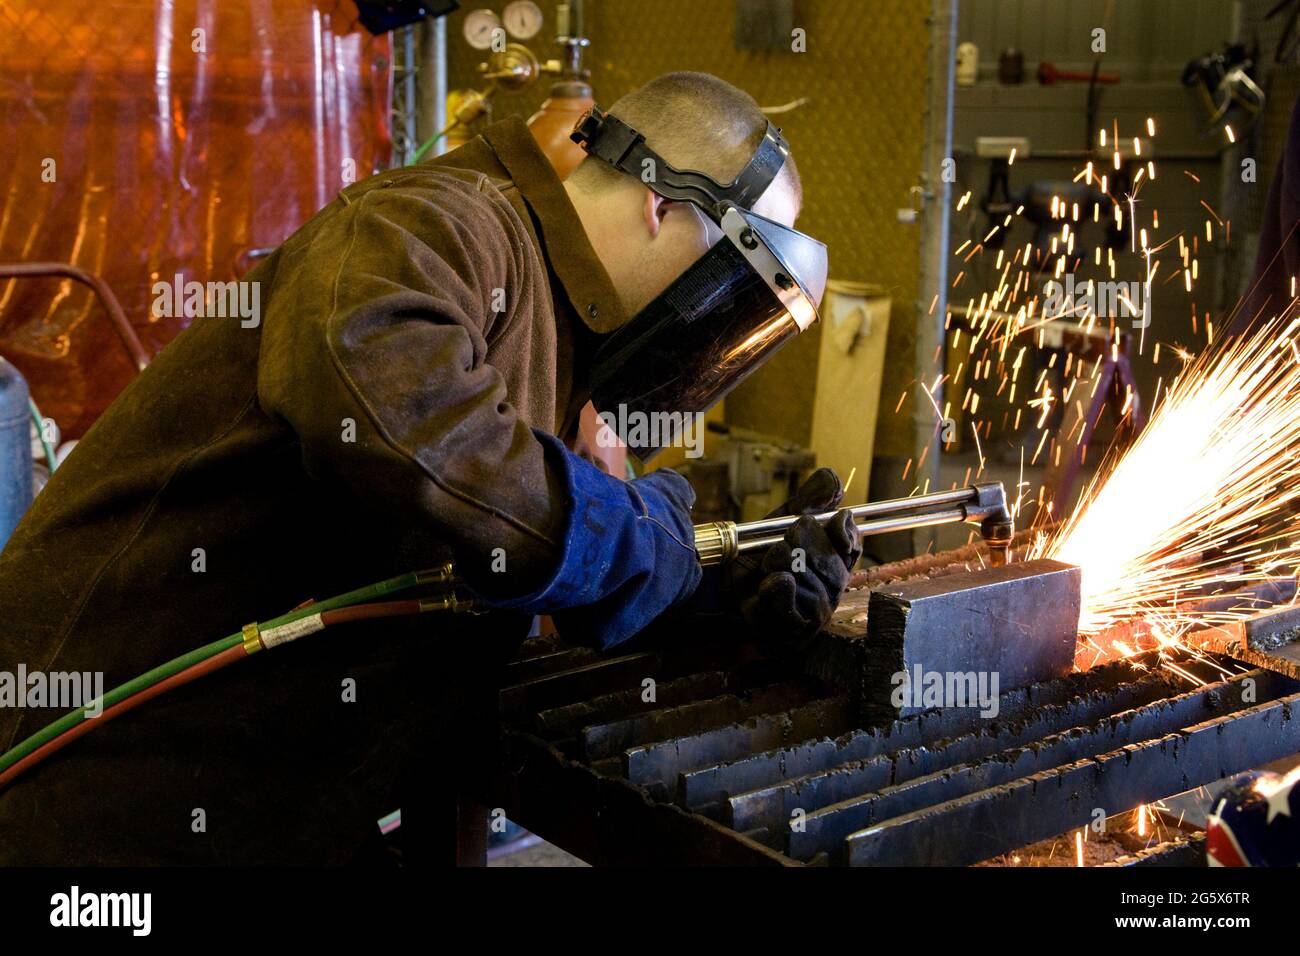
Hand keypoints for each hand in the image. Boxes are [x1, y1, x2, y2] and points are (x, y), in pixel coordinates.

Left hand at [735, 468, 861, 645]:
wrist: (718, 588)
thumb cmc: (753, 554)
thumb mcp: (781, 522)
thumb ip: (809, 500)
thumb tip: (835, 479)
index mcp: (835, 558)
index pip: (852, 542)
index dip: (843, 531)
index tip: (830, 521)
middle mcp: (832, 585)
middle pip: (828, 557)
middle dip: (797, 544)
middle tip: (778, 547)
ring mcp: (817, 609)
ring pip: (806, 577)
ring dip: (778, 566)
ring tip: (765, 569)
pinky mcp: (795, 628)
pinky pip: (792, 600)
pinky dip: (778, 587)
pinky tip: (768, 583)